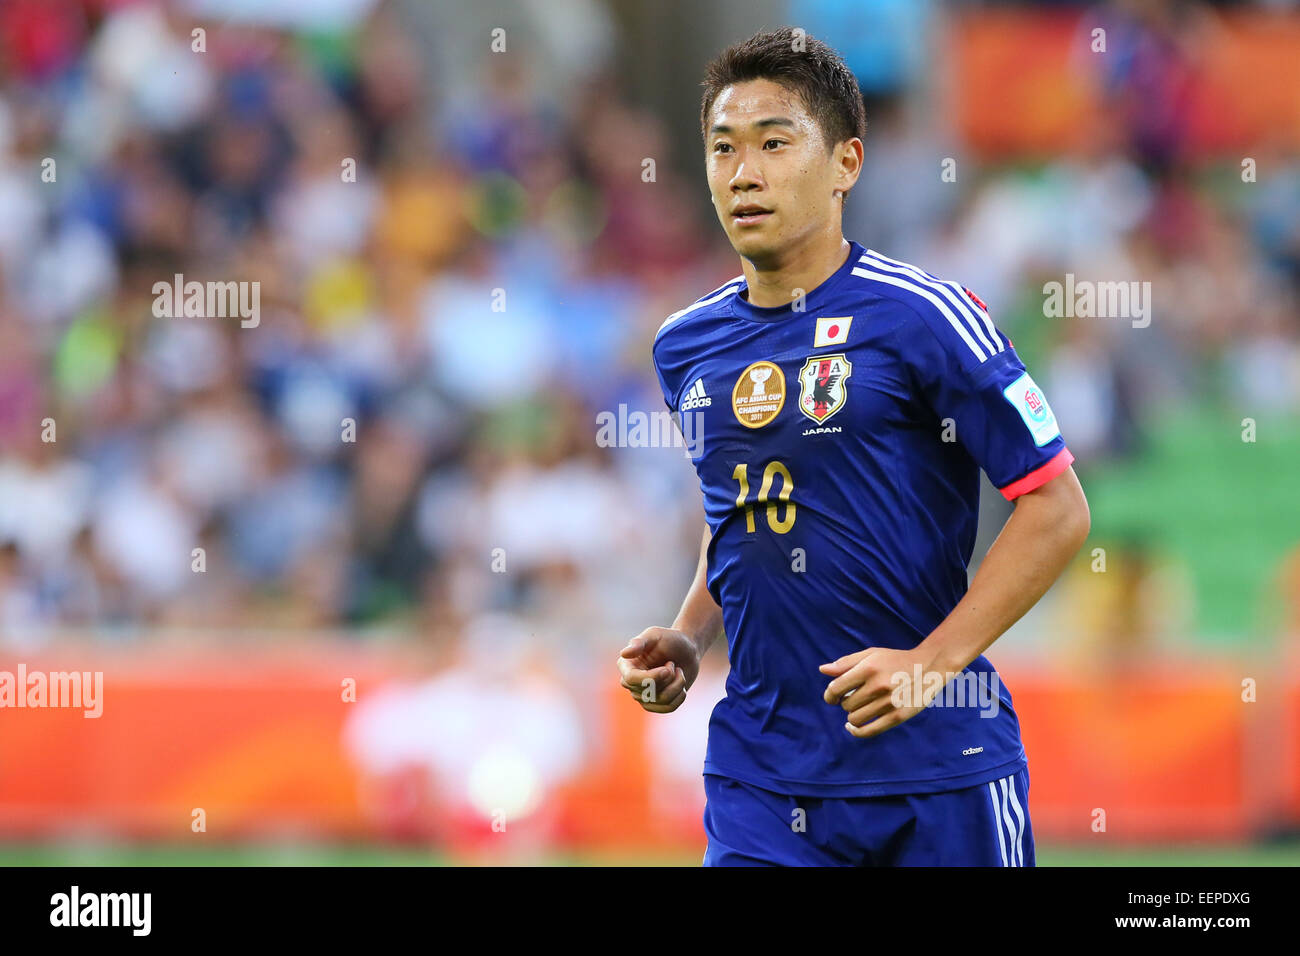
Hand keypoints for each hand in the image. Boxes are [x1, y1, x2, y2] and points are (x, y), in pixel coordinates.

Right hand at [617, 627, 699, 713]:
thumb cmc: (669, 639)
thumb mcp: (655, 635)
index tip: (667, 669)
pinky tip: (681, 683)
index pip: (631, 679)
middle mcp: (631, 683)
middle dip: (667, 678)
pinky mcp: (656, 704)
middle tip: (672, 663)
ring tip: (678, 671)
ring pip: (661, 700)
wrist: (687, 650)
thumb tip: (624, 654)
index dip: (651, 677)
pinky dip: (680, 695)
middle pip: (647, 691)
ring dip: (677, 684)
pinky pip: (669, 708)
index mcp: (626, 665)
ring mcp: (643, 696)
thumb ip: (639, 642)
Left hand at [819, 647, 942, 738]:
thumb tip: (822, 670)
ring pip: (855, 719)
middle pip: (846, 705)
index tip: (831, 697)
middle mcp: (878, 685)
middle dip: (846, 702)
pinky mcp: (898, 716)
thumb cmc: (894, 660)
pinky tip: (852, 727)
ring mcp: (889, 702)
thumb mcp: (871, 655)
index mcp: (869, 668)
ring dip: (853, 715)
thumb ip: (846, 663)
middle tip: (856, 697)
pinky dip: (856, 731)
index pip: (836, 688)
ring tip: (860, 707)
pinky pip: (869, 731)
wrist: (928, 667)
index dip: (829, 695)